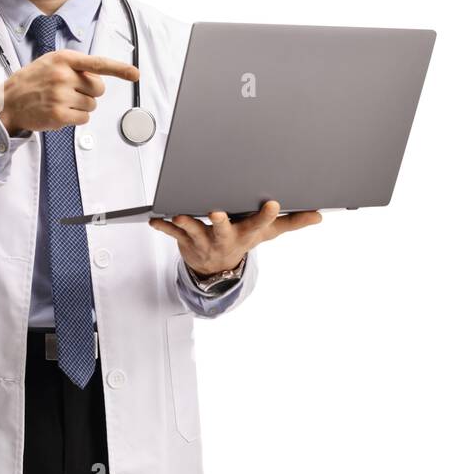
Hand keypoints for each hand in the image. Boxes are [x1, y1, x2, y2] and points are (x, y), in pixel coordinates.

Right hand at [0, 49, 138, 135]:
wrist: (8, 102)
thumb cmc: (32, 81)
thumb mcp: (50, 62)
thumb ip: (75, 65)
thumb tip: (100, 75)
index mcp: (64, 59)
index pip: (97, 63)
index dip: (119, 69)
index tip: (135, 74)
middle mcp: (63, 75)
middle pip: (98, 89)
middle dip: (89, 93)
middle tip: (70, 93)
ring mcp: (60, 96)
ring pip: (92, 105)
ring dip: (81, 107)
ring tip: (60, 102)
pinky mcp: (58, 115)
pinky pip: (84, 119)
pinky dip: (76, 118)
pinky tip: (60, 113)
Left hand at [148, 200, 323, 274]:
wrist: (215, 268)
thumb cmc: (242, 239)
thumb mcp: (268, 233)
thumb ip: (292, 222)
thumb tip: (319, 215)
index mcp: (247, 233)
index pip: (260, 224)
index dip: (267, 216)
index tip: (274, 204)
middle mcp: (226, 238)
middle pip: (224, 229)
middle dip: (220, 221)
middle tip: (216, 212)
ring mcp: (205, 240)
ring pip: (195, 232)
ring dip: (186, 223)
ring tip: (179, 215)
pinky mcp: (186, 241)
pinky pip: (173, 234)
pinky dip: (164, 227)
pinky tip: (155, 221)